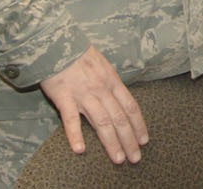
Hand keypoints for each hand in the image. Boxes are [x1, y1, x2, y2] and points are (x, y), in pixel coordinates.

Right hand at [40, 45, 147, 164]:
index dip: (139, 125)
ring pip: (102, 122)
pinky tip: (80, 149)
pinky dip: (75, 135)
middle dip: (129, 140)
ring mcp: (84, 94)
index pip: (130, 107)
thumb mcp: (103, 65)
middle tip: (135, 158)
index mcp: (112, 81)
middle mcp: (102, 89)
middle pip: (120, 118)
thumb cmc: (80, 54)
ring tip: (118, 159)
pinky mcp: (64, 97)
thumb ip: (111, 83)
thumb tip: (120, 99)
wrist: (58, 43)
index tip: (144, 140)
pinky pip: (71, 119)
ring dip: (111, 142)